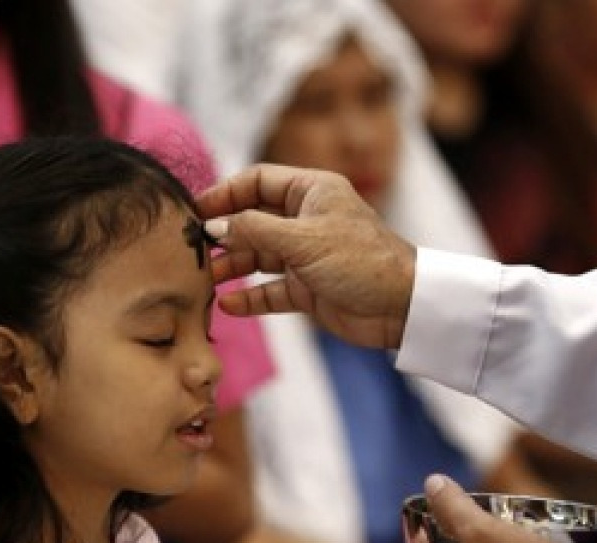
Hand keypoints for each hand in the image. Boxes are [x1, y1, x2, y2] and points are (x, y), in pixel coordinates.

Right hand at [198, 164, 416, 348]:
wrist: (404, 306)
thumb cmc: (361, 260)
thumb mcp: (303, 239)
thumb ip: (254, 230)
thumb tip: (214, 226)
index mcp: (311, 191)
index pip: (257, 182)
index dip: (225, 194)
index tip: (195, 212)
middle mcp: (307, 219)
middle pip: (253, 220)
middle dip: (223, 234)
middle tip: (192, 249)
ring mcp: (307, 255)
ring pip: (258, 256)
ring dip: (231, 266)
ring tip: (204, 279)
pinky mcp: (309, 288)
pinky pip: (270, 290)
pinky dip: (250, 296)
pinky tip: (228, 304)